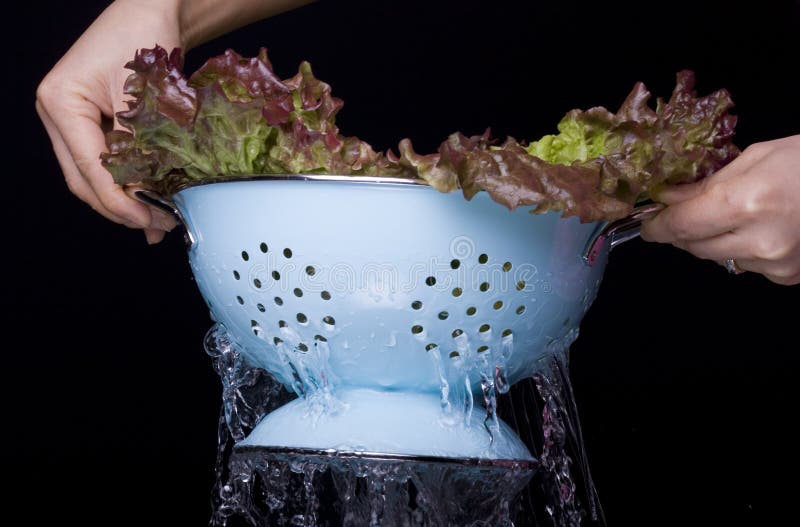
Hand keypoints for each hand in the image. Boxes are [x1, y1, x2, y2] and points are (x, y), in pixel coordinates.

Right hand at [36, 0, 184, 243]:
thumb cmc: (145, 37)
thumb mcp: (143, 93)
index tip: (147, 221)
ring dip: (122, 201)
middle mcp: (57, 112)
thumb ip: (140, 142)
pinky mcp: (88, 122)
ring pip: (90, 176)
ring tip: (156, 221)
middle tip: (157, 226)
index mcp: (61, 102)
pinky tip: (147, 202)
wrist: (151, 11)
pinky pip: (102, 163)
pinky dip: (125, 184)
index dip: (118, 202)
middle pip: (82, 179)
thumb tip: (148, 190)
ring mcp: (70, 119)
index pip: (88, 168)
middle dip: (119, 208)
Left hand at [641, 135, 799, 284]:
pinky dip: (742, 249)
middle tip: (681, 214)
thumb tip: (668, 198)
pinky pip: (746, 265)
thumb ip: (707, 183)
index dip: (657, 226)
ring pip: (718, 257)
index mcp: (747, 202)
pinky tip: (761, 228)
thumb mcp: (757, 157)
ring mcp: (776, 263)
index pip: (681, 225)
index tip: (647, 223)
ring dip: (712, 239)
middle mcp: (760, 239)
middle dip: (681, 232)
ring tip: (734, 215)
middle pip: (694, 246)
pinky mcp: (788, 276)